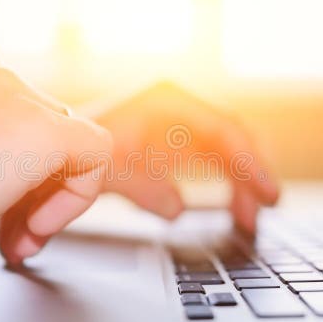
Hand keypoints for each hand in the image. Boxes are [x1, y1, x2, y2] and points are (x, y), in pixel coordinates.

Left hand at [96, 82, 278, 232]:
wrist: (57, 147)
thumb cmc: (78, 152)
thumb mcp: (109, 169)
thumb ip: (143, 188)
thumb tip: (178, 209)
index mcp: (168, 102)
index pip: (223, 130)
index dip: (249, 163)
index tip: (266, 194)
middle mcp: (180, 107)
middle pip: (233, 137)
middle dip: (252, 174)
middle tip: (265, 210)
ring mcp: (180, 124)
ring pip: (227, 152)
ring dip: (242, 184)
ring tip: (250, 219)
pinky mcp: (178, 143)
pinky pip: (213, 162)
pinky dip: (226, 186)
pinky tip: (234, 210)